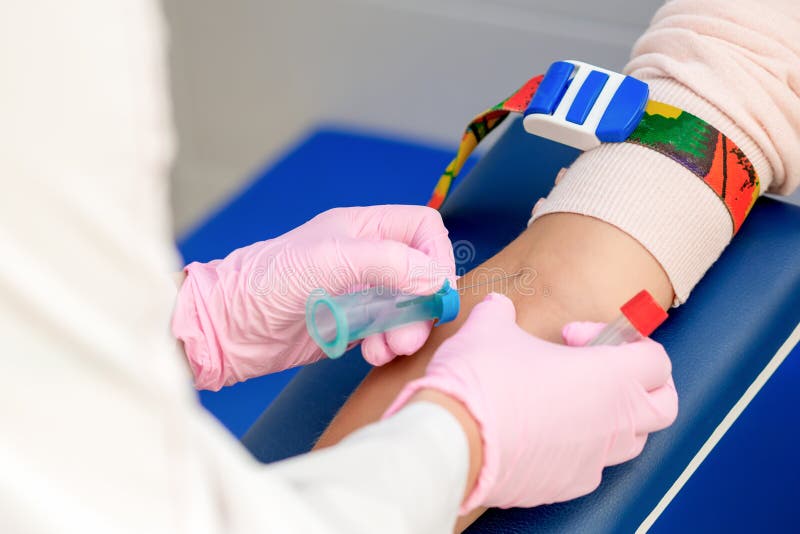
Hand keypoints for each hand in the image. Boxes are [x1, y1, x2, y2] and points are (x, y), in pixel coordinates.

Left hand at [173, 205, 454, 389]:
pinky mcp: (352, 325)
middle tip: (412, 332)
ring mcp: (360, 293)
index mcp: (362, 229)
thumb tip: (436, 277)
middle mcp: (366, 257)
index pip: (421, 228)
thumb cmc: (266, 281)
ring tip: (390, 348)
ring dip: (407, 328)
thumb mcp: (329, 262)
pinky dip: (389, 344)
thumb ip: (386, 262)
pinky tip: (373, 354)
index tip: (437, 289)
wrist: (226, 328)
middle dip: (423, 303)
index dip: (437, 254)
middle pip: (421, 272)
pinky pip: (388, 332)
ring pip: (408, 306)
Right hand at [385, 293, 677, 512]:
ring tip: (567, 401)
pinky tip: (542, 434)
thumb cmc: (482, 381)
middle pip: (663, 406)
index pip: (656, 359)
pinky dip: (579, 449)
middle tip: (599, 370)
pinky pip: (590, 467)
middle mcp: (614, 423)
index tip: (573, 336)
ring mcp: (593, 460)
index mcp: (611, 379)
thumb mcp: (489, 327)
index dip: (621, 339)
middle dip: (641, 384)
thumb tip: (497, 307)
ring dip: (610, 417)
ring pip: (629, 441)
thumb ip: (501, 312)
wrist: (453, 441)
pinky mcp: (567, 486)